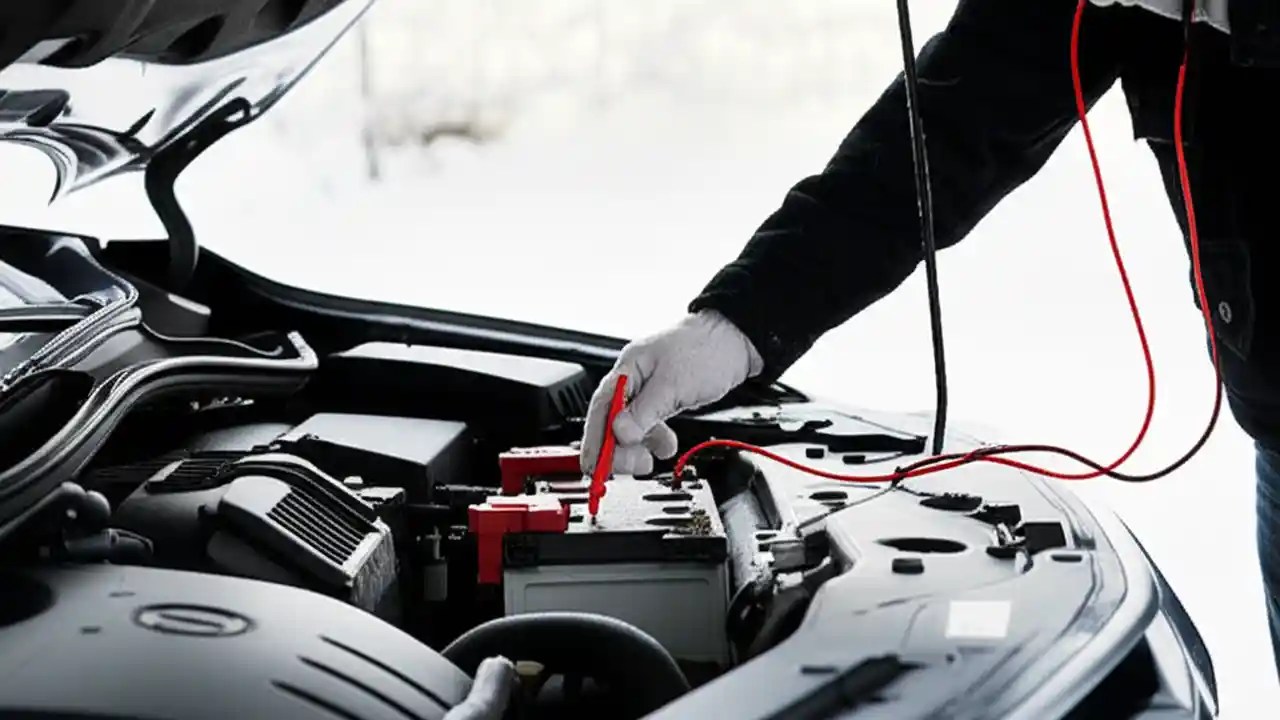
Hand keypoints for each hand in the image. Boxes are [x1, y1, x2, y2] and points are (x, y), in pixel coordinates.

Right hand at [580, 310, 763, 475]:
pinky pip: (648, 429)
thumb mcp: (673, 383)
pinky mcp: (662, 401)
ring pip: (629, 430)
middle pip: (611, 424)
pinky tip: (665, 447)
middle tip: (635, 465)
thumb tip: (620, 433)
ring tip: (650, 459)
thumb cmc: (707, 349)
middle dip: (618, 449)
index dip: (595, 440)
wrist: (736, 341)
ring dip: (637, 449)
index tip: (597, 467)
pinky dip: (654, 442)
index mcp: (627, 370)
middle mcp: (632, 382)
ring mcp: (647, 393)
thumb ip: (645, 411)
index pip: (601, 410)